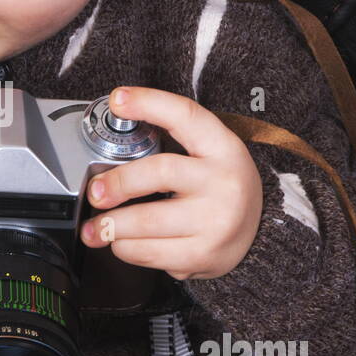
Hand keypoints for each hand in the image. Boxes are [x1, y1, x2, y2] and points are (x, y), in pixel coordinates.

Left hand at [79, 86, 262, 280]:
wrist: (260, 234)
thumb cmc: (221, 188)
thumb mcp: (210, 154)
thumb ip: (171, 142)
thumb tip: (110, 148)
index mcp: (223, 148)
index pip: (185, 116)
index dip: (148, 103)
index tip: (117, 100)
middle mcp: (223, 182)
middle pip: (157, 172)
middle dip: (117, 183)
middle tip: (95, 193)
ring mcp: (215, 221)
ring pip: (146, 221)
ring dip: (111, 225)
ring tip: (96, 226)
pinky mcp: (203, 255)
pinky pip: (149, 253)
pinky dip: (125, 248)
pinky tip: (121, 243)